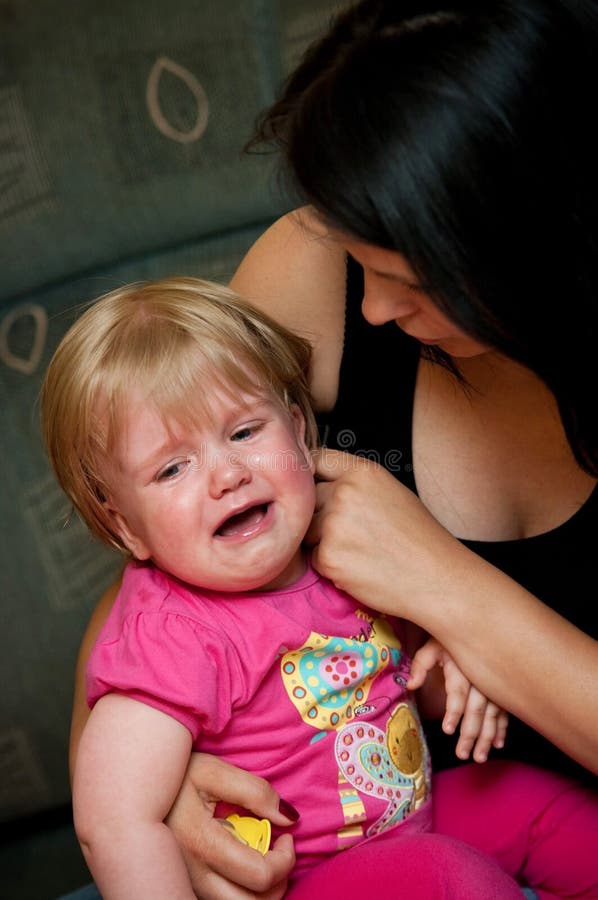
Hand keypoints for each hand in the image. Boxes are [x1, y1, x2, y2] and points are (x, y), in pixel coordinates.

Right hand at [166, 753, 296, 898]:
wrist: (139, 785)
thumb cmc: (177, 774)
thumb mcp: (215, 771)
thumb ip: (255, 792)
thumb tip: (288, 818)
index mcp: (203, 844)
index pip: (260, 876)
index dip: (285, 859)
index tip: (286, 835)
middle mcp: (194, 873)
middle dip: (277, 884)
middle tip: (279, 855)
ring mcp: (189, 882)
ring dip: (261, 892)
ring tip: (265, 861)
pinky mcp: (186, 883)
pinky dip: (242, 891)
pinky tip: (243, 866)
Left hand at [306, 449, 465, 621]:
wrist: (438, 579)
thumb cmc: (419, 538)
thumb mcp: (391, 492)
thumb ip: (354, 482)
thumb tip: (315, 480)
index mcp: (363, 472)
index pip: (316, 461)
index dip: (312, 477)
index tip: (315, 491)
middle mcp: (345, 493)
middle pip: (309, 500)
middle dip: (320, 515)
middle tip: (353, 534)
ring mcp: (334, 525)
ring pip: (308, 530)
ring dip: (323, 542)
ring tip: (360, 551)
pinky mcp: (329, 557)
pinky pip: (314, 558)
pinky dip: (331, 566)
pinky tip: (360, 568)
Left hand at [408, 638, 508, 763]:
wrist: (479, 624)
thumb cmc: (451, 637)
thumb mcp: (433, 644)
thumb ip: (421, 664)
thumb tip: (411, 684)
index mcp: (463, 666)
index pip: (458, 692)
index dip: (454, 711)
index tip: (448, 730)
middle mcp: (482, 677)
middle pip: (477, 709)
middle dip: (470, 734)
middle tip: (462, 754)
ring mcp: (495, 684)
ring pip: (494, 714)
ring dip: (487, 737)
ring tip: (479, 757)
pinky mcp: (503, 688)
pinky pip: (505, 710)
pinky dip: (503, 728)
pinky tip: (498, 744)